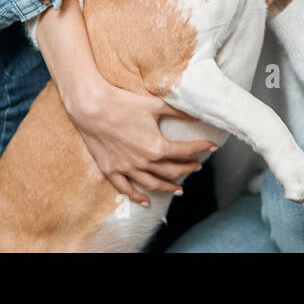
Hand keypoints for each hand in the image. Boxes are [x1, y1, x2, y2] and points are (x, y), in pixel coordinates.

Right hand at [67, 82, 216, 207]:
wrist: (92, 107)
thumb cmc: (124, 102)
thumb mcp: (155, 105)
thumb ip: (179, 112)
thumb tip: (198, 114)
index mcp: (157, 146)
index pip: (185, 151)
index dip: (201, 148)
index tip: (212, 147)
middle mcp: (144, 162)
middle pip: (172, 170)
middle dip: (187, 168)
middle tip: (197, 166)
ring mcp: (126, 168)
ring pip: (152, 184)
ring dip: (168, 187)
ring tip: (179, 189)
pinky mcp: (111, 170)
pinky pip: (126, 189)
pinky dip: (137, 197)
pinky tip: (146, 201)